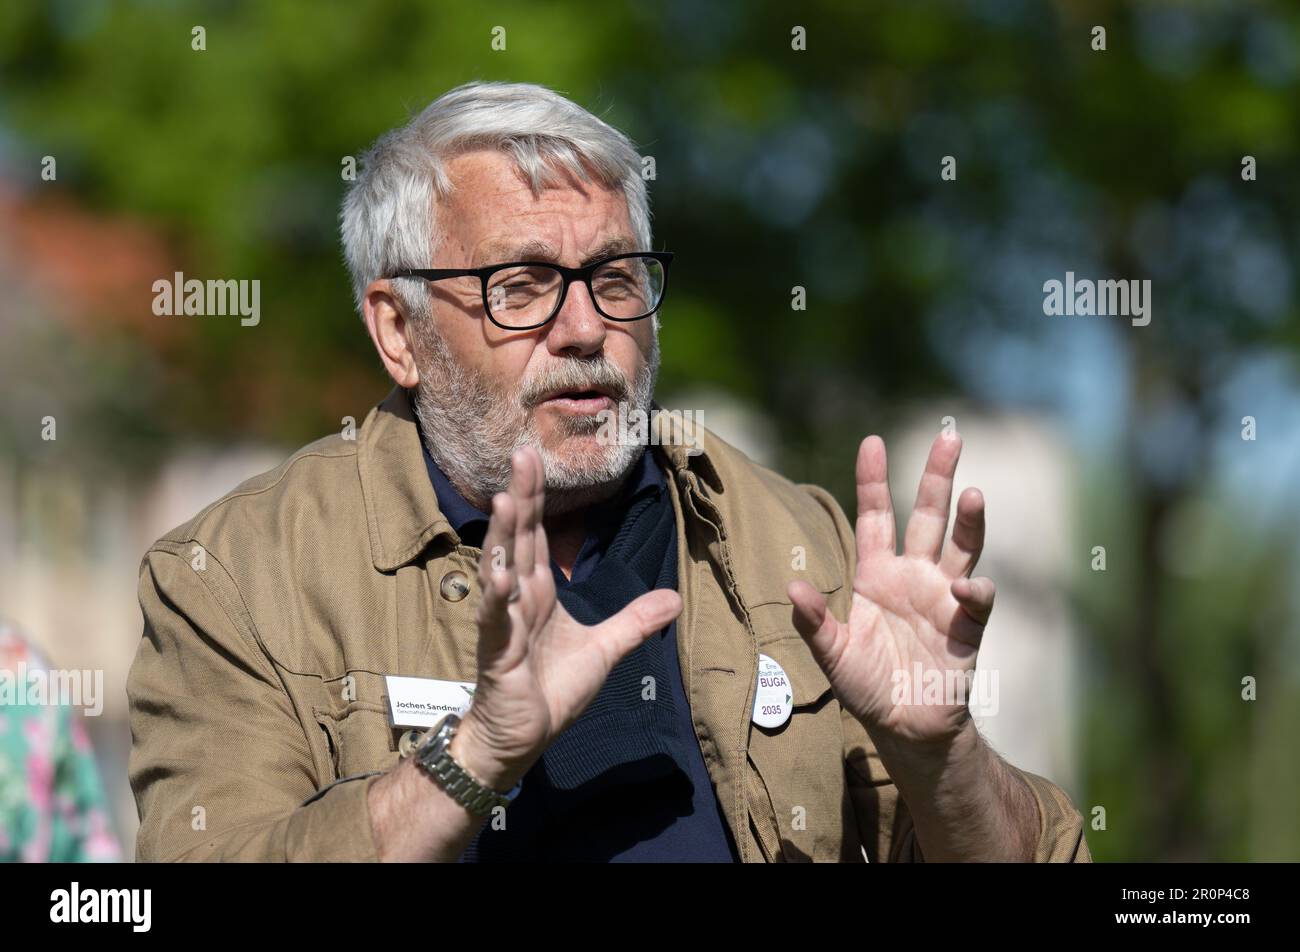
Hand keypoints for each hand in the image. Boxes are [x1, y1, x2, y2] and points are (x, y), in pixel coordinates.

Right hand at [451, 446, 682, 789]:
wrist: (521, 738)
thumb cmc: (551, 691)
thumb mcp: (606, 649)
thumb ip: (635, 621)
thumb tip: (675, 598)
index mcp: (539, 592)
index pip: (539, 534)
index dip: (537, 496)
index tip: (535, 456)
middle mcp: (519, 598)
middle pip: (520, 538)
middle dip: (521, 497)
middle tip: (522, 454)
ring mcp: (506, 623)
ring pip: (503, 570)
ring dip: (503, 536)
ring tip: (504, 498)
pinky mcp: (499, 653)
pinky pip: (498, 621)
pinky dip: (498, 598)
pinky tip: (500, 575)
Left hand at [788, 433, 994, 746]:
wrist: (905, 727)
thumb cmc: (866, 686)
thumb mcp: (832, 655)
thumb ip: (814, 622)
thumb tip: (791, 587)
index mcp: (877, 574)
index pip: (877, 515)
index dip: (875, 479)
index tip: (874, 440)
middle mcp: (914, 576)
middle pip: (929, 515)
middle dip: (937, 477)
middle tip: (950, 437)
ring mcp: (943, 597)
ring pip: (961, 547)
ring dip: (969, 521)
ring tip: (972, 493)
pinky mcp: (966, 627)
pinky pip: (976, 600)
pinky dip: (974, 590)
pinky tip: (965, 587)